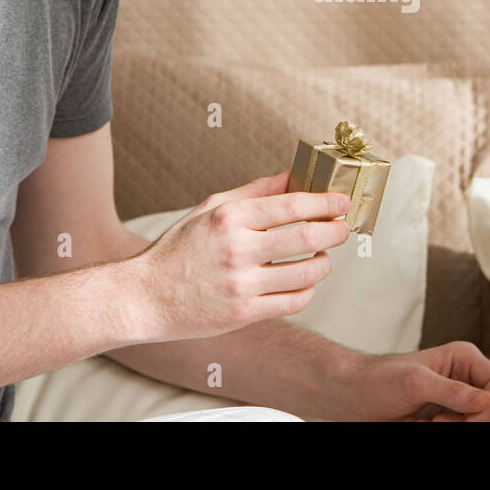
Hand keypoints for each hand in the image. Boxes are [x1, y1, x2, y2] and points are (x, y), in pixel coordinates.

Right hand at [129, 169, 350, 342]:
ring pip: (308, 272)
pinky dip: (308, 290)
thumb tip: (293, 175)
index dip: (326, 202)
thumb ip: (255, 191)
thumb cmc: (179, 249)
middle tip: (344, 228)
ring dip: (326, 262)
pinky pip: (294, 301)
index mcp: (230, 217)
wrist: (146, 297)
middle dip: (336, 230)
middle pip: (308, 235)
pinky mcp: (244, 314)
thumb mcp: (210, 208)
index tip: (342, 202)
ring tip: (324, 256)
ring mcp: (241, 284)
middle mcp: (237, 249)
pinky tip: (305, 281)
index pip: (292, 204)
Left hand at [347, 341, 489, 420]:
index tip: (466, 422)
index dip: (488, 407)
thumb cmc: (377, 380)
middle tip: (439, 422)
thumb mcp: (414, 382)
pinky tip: (423, 427)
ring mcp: (457, 402)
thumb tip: (486, 399)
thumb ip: (451, 391)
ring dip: (459, 428)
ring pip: (480, 424)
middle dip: (472, 422)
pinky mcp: (448, 420)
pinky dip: (449, 432)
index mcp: (464, 359)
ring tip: (430, 424)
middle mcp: (466, 380)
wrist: (352, 398)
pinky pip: (463, 429)